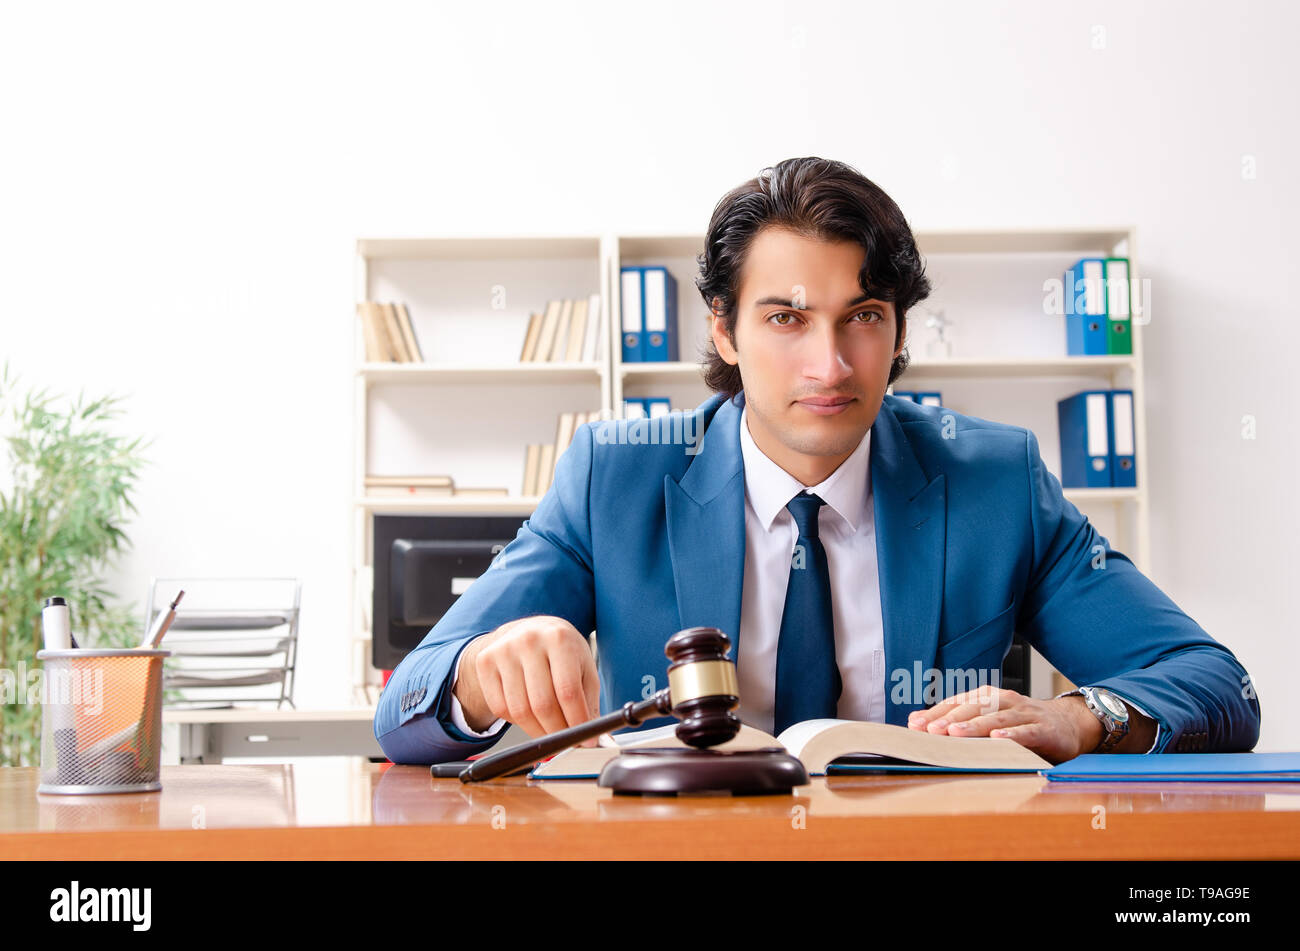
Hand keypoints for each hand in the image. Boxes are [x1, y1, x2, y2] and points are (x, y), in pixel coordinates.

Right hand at [454, 616, 600, 744]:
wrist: (528, 631)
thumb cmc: (561, 653)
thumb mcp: (584, 668)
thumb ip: (590, 704)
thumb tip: (598, 741)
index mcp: (559, 638)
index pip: (567, 691)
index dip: (577, 721)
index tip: (585, 740)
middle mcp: (529, 640)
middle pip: (542, 704)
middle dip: (558, 732)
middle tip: (567, 742)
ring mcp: (504, 650)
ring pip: (520, 710)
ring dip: (538, 731)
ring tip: (550, 731)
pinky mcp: (485, 662)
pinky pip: (500, 708)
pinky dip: (517, 722)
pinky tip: (530, 715)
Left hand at [906, 686, 1102, 764]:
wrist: (1066, 723)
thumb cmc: (1020, 722)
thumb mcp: (989, 718)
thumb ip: (958, 720)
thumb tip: (918, 721)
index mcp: (986, 697)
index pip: (956, 703)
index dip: (935, 713)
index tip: (915, 725)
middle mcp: (1002, 701)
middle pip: (972, 709)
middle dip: (949, 719)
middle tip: (930, 731)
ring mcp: (1023, 713)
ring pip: (995, 718)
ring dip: (974, 726)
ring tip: (956, 733)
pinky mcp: (1042, 728)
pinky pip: (1024, 731)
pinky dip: (1011, 734)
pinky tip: (997, 739)